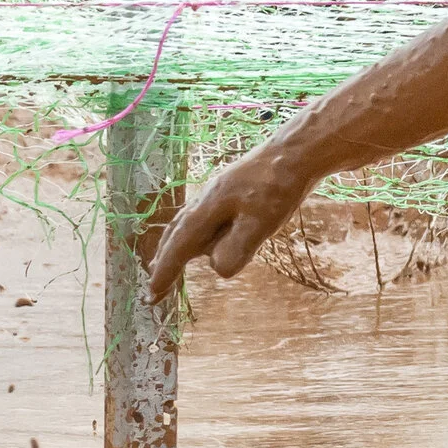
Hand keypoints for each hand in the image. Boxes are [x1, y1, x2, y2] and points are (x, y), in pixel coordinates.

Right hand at [144, 148, 310, 300]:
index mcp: (207, 208)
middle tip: (153, 292)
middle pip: (175, 236)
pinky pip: (200, 220)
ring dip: (173, 249)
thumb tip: (216, 269)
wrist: (294, 152)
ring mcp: (214, 195)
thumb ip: (237, 247)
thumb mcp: (262, 222)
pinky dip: (191, 236)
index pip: (179, 246)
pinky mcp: (227, 194)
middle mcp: (203, 201)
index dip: (166, 271)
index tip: (152, 294)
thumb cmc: (279, 186)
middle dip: (163, 263)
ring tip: (163, 267)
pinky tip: (199, 242)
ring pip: (185, 226)